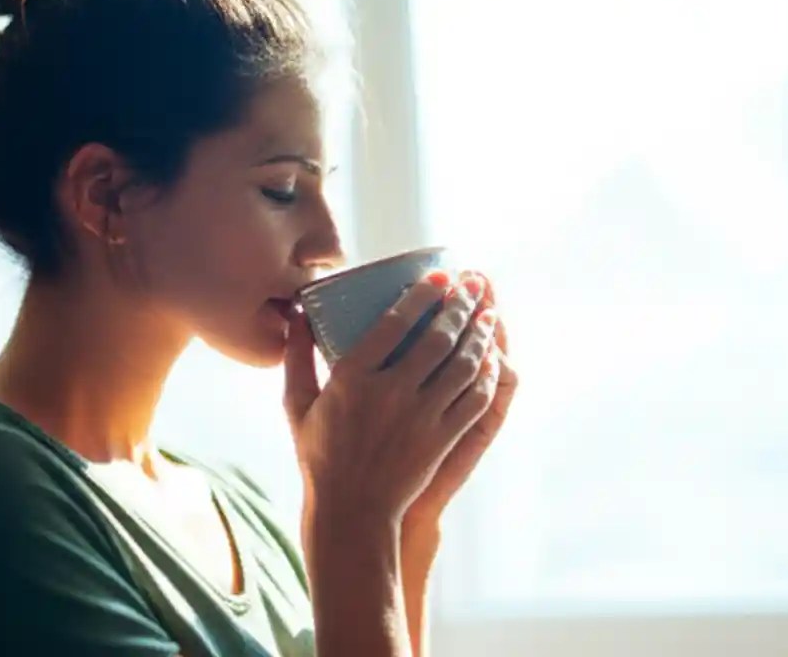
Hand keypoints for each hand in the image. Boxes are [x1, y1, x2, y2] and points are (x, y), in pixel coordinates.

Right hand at [284, 270, 500, 528]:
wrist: (352, 511)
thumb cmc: (321, 456)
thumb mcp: (298, 405)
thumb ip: (297, 357)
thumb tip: (295, 314)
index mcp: (352, 379)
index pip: (395, 323)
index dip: (422, 295)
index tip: (439, 277)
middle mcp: (390, 393)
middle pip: (436, 338)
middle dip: (460, 305)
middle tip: (475, 284)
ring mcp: (420, 417)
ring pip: (461, 364)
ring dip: (480, 334)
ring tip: (489, 312)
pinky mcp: (441, 439)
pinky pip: (473, 398)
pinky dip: (486, 374)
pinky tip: (492, 357)